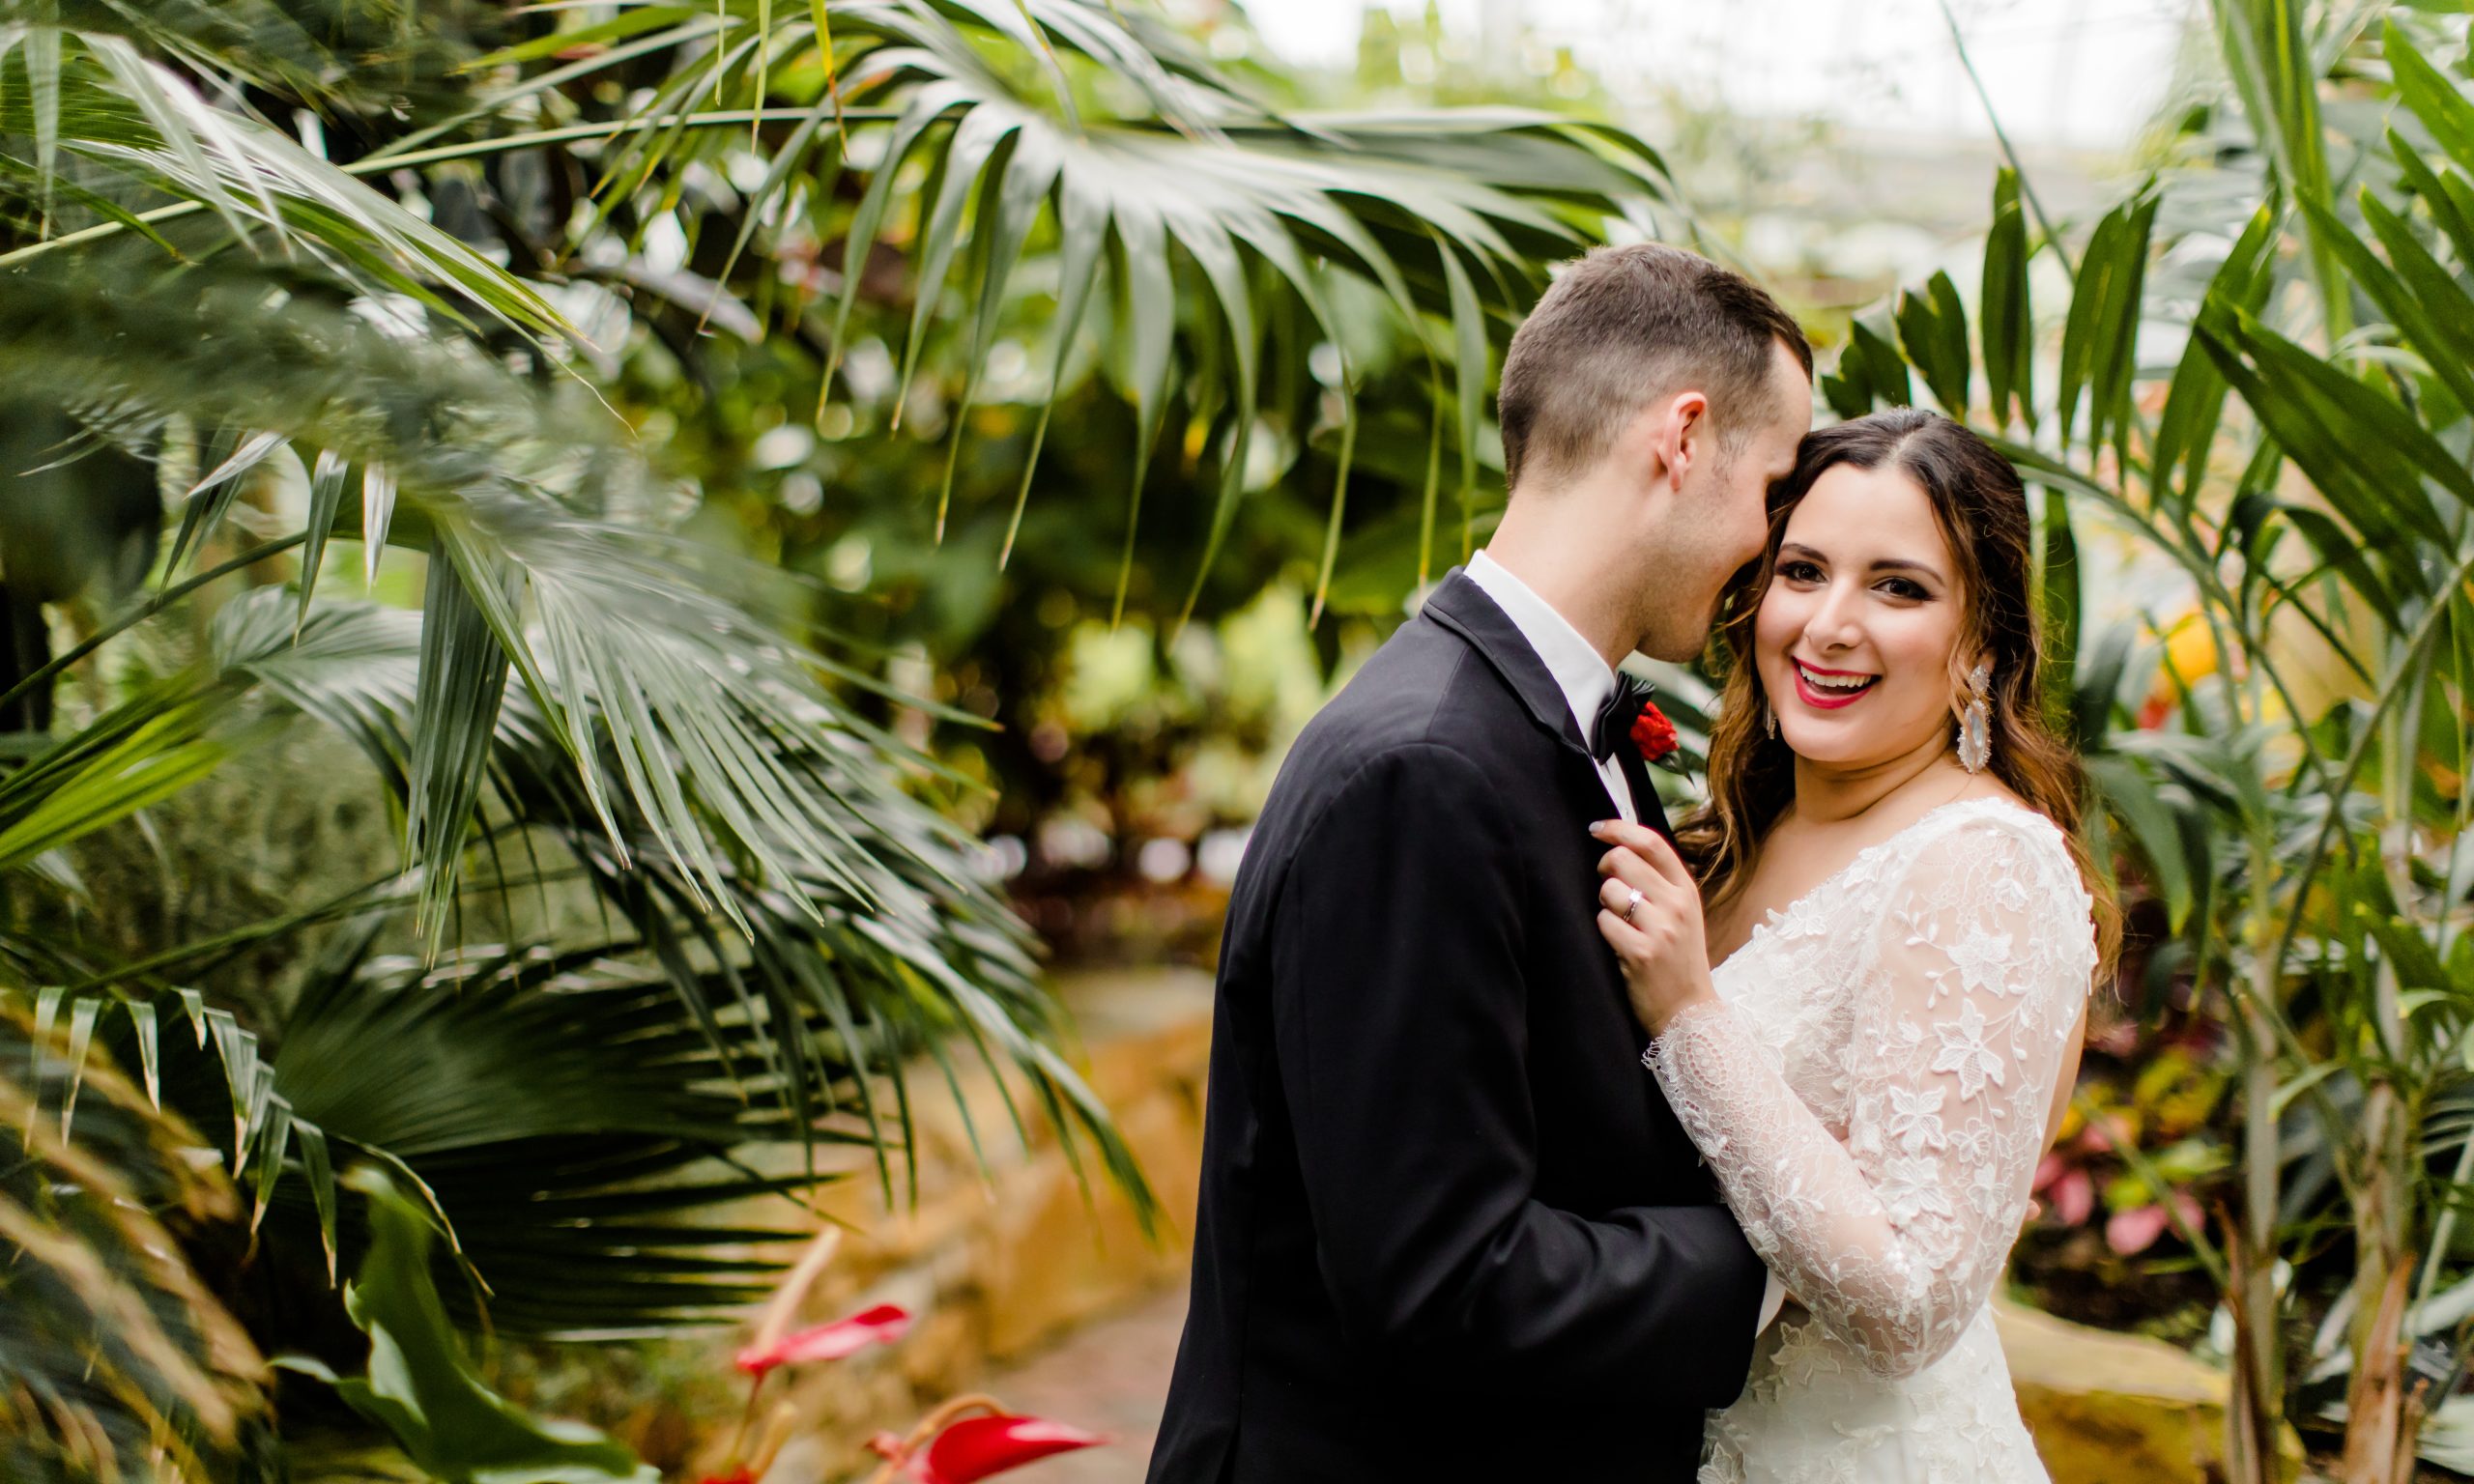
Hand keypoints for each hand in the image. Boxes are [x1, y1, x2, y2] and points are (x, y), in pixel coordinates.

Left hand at [1589, 819, 1718, 1037]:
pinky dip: (1604, 931)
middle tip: (1608, 889)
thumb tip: (1618, 847)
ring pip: (1608, 891)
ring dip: (1604, 906)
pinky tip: (1619, 946)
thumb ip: (1658, 882)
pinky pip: (1604, 922)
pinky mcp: (1641, 953)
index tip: (1597, 829)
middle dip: (1604, 870)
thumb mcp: (1681, 914)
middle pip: (1621, 860)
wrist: (1690, 1012)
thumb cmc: (1677, 959)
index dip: (1618, 829)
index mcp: (1686, 889)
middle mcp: (1676, 904)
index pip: (1651, 842)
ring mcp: (1660, 929)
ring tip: (1620, 925)